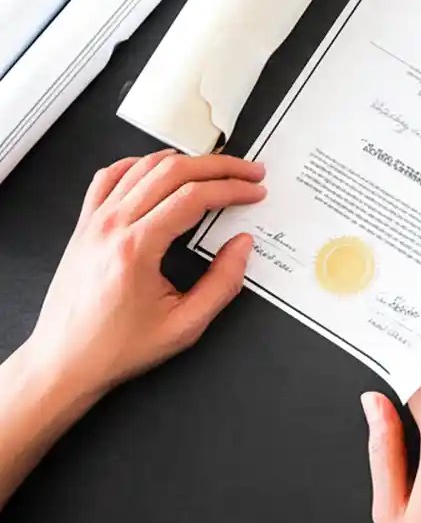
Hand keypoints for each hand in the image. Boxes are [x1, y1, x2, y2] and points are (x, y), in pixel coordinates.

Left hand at [20, 150, 266, 397]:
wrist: (65, 362)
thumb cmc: (114, 348)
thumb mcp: (184, 326)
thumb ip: (222, 284)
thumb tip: (242, 247)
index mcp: (136, 248)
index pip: (193, 197)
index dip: (231, 189)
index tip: (252, 191)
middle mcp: (111, 227)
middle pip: (172, 172)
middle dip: (218, 166)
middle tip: (245, 171)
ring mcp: (94, 222)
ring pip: (142, 167)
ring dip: (184, 161)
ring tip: (213, 167)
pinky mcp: (84, 226)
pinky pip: (109, 177)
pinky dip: (139, 164)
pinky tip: (157, 169)